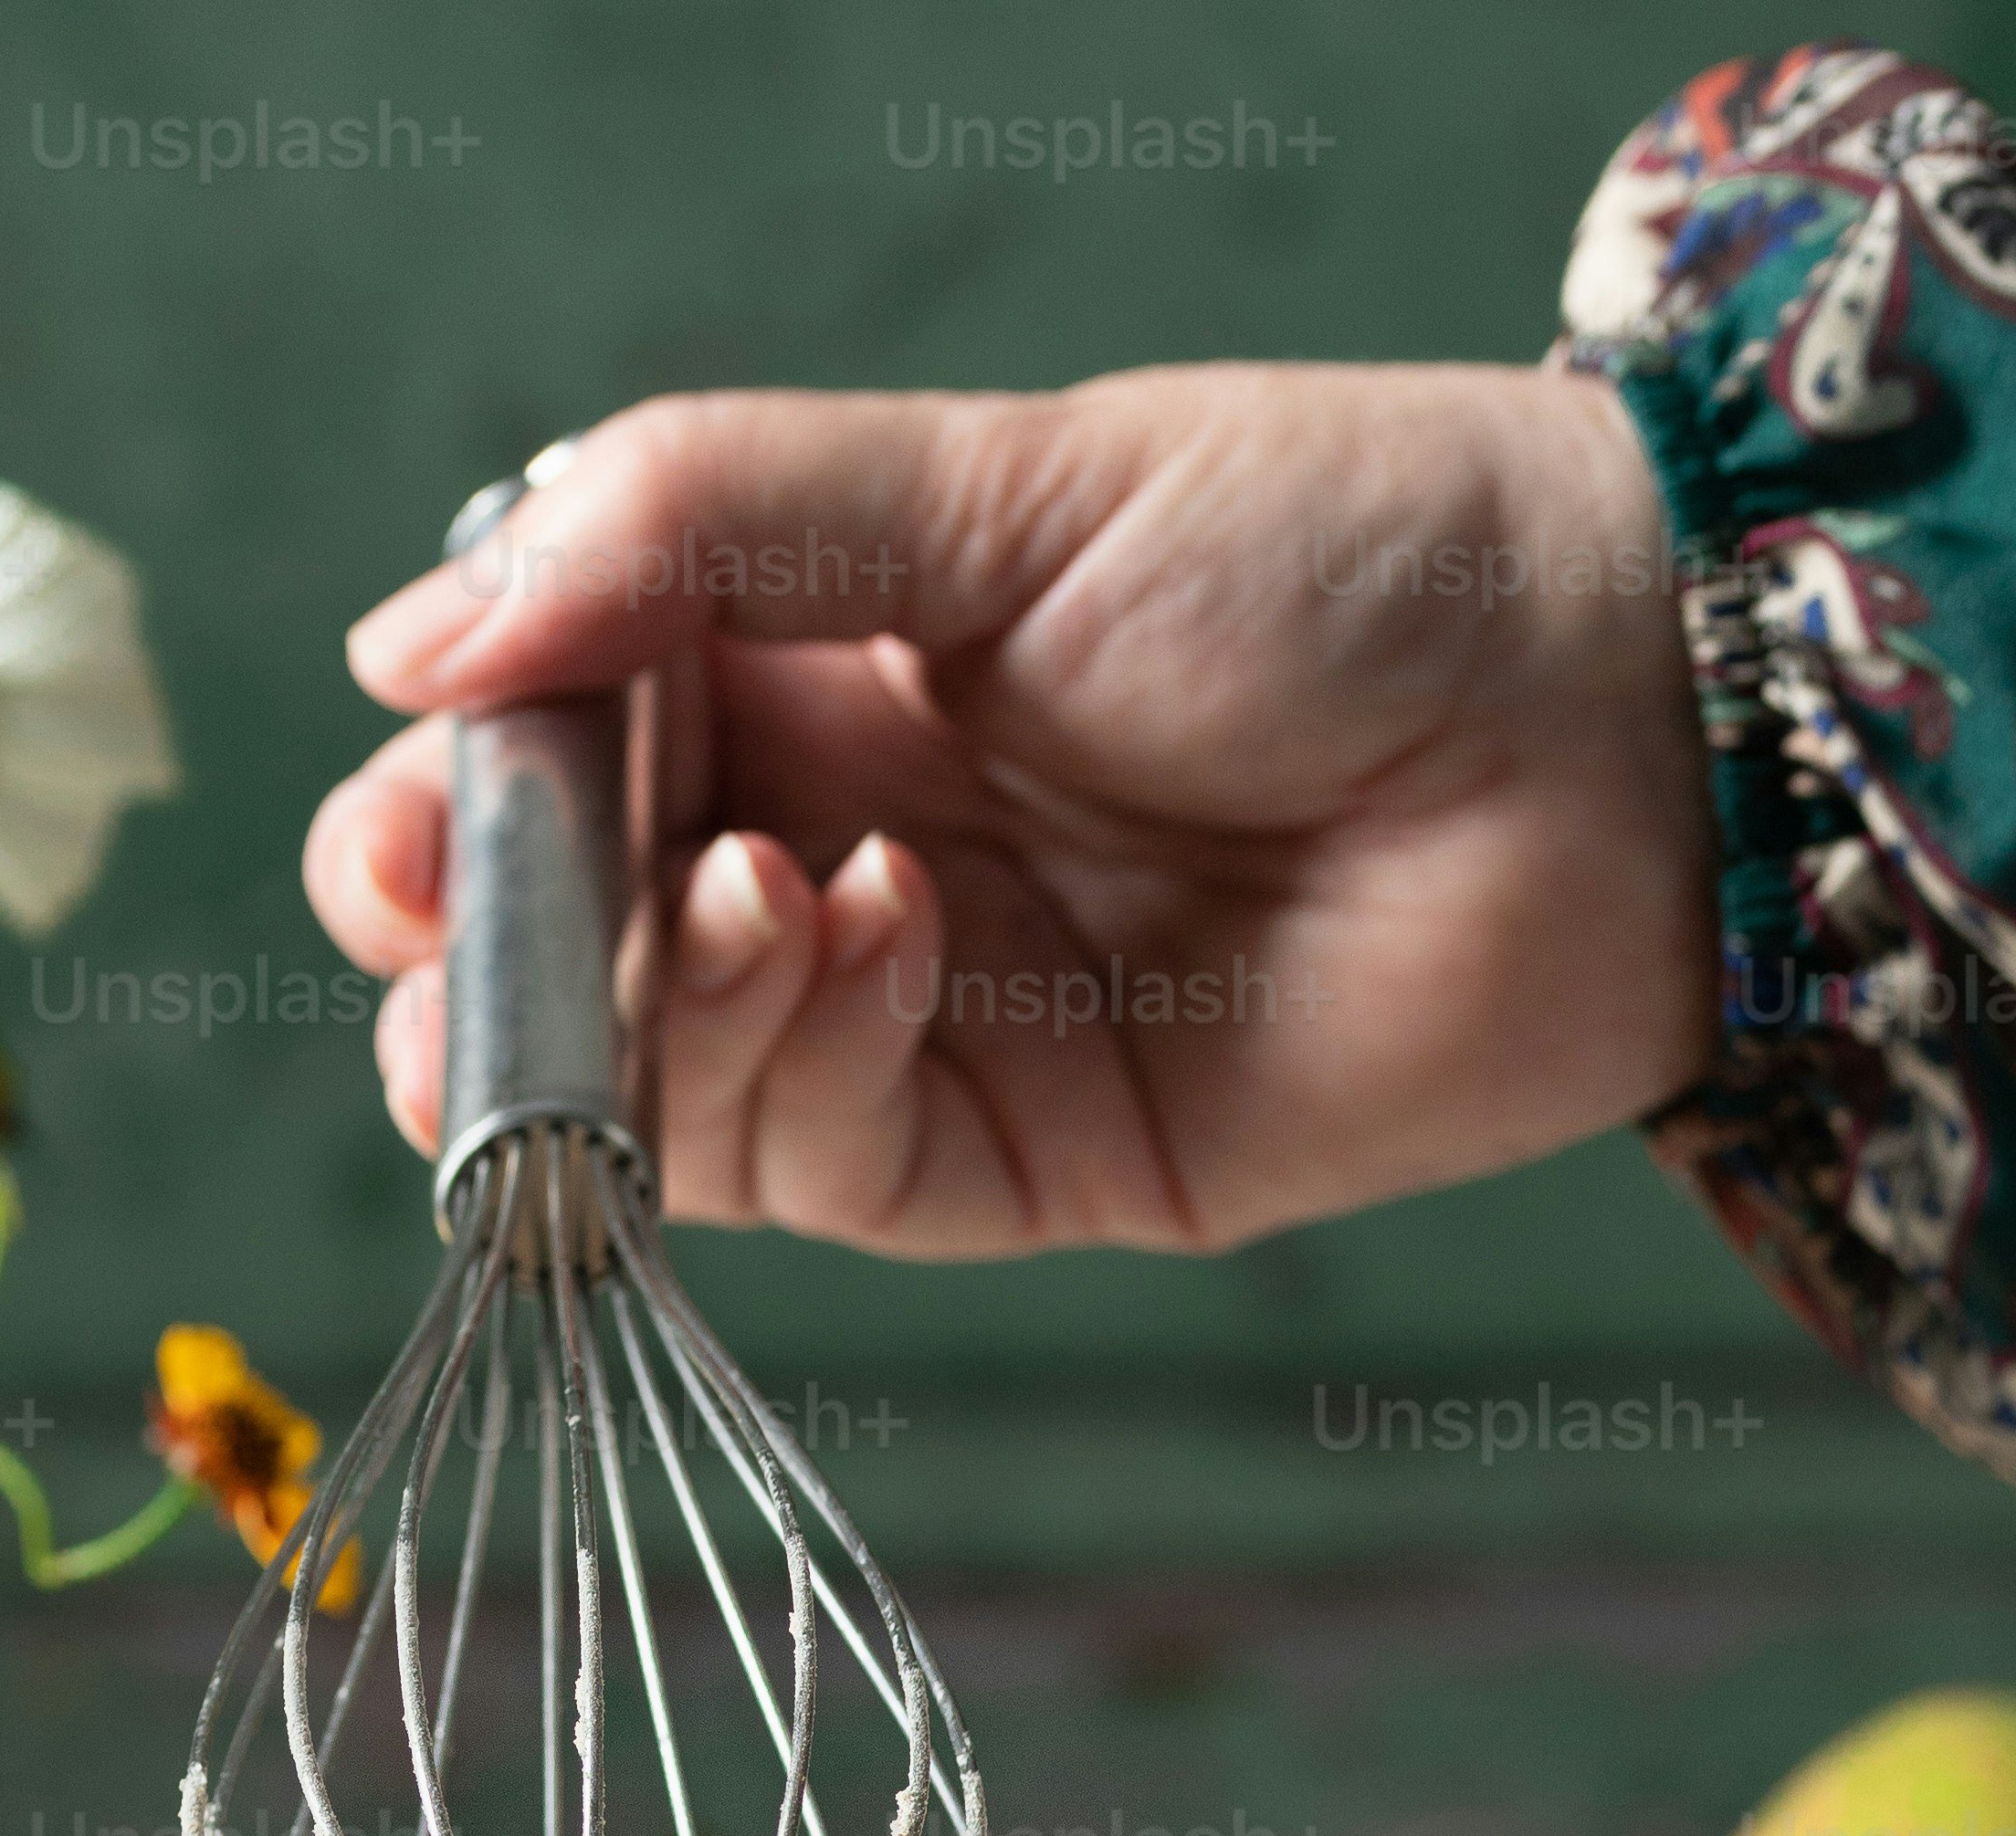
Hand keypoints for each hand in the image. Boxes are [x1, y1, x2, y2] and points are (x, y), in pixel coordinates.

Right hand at [307, 364, 1716, 1260]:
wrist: (1602, 714)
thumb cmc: (1335, 549)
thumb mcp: (990, 485)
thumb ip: (699, 533)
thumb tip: (418, 638)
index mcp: (811, 664)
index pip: (548, 765)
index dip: (451, 802)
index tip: (413, 803)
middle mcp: (848, 848)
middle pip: (575, 962)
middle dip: (489, 958)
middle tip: (465, 911)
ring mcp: (939, 1017)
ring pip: (680, 1095)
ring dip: (662, 1009)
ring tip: (763, 890)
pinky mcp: (1040, 1157)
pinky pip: (839, 1170)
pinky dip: (809, 1068)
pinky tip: (870, 937)